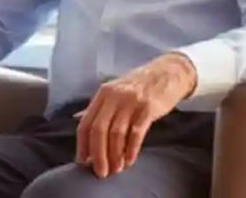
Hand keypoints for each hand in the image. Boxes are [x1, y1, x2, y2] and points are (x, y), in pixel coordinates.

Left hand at [75, 52, 197, 178]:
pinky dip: (131, 149)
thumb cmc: (139, 85)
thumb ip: (98, 107)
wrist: (168, 73)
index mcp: (103, 94)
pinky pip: (136, 133)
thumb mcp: (115, 91)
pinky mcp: (148, 108)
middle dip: (98, 155)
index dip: (82, 145)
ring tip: (116, 169)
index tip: (82, 162)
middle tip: (101, 173)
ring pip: (116, 134)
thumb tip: (77, 119)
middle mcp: (114, 97)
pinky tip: (130, 160)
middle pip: (99, 130)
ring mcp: (131, 102)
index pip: (86, 123)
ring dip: (115, 155)